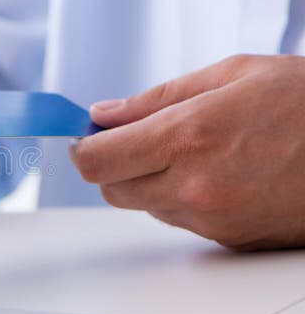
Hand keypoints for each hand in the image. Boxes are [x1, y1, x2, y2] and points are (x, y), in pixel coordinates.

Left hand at [69, 54, 304, 250]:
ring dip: (147, 180)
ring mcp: (213, 218)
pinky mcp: (229, 238)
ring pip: (143, 205)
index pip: (96, 160)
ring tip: (194, 149)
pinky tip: (217, 171)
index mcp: (188, 136)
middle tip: (137, 137)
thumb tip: (103, 114)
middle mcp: (194, 185)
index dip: (82, 147)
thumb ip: (155, 99)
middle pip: (110, 188)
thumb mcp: (230, 75)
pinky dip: (180, 197)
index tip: (85, 135)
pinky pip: (179, 219)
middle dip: (113, 163)